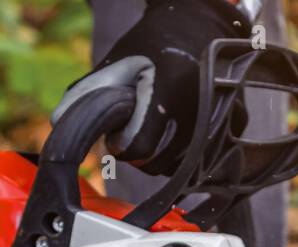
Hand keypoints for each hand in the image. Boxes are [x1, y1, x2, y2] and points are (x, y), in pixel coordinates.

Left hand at [53, 0, 252, 177]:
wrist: (198, 26)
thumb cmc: (151, 46)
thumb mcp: (115, 62)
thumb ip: (86, 94)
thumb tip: (61, 125)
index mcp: (169, 90)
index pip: (139, 150)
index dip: (121, 145)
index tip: (119, 132)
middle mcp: (201, 109)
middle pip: (158, 165)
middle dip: (140, 152)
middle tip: (137, 125)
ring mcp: (222, 120)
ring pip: (180, 169)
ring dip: (162, 155)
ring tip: (158, 124)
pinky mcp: (235, 127)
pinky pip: (202, 161)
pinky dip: (185, 152)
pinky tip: (180, 127)